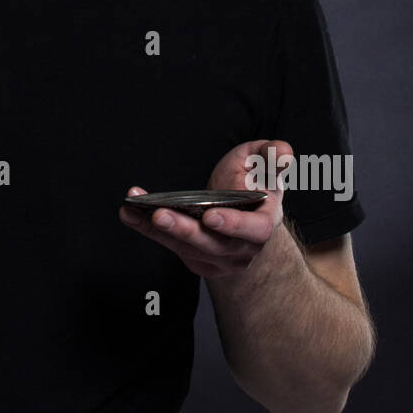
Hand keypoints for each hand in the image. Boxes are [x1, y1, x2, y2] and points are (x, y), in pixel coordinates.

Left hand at [118, 138, 293, 279]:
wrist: (242, 213)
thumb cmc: (253, 184)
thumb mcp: (264, 164)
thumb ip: (273, 155)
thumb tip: (284, 153)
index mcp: (263, 225)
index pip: (253, 231)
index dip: (233, 225)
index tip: (210, 216)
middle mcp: (241, 248)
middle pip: (212, 245)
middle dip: (184, 231)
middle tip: (160, 215)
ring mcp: (217, 258)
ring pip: (186, 247)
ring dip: (157, 230)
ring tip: (134, 210)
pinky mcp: (194, 259)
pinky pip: (169, 245)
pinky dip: (146, 230)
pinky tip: (128, 212)